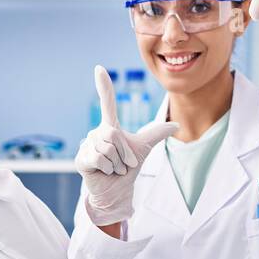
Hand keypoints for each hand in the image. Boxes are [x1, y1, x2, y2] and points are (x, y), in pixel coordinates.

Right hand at [78, 66, 178, 225]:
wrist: (117, 191)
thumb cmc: (127, 168)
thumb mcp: (144, 148)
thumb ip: (157, 134)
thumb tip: (177, 125)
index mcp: (111, 126)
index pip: (107, 102)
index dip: (104, 85)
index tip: (99, 68)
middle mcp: (97, 133)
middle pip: (114, 134)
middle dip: (124, 153)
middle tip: (123, 164)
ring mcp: (87, 145)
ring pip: (107, 148)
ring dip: (117, 163)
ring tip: (113, 169)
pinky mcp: (82, 159)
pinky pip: (100, 158)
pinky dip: (108, 168)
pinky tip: (105, 172)